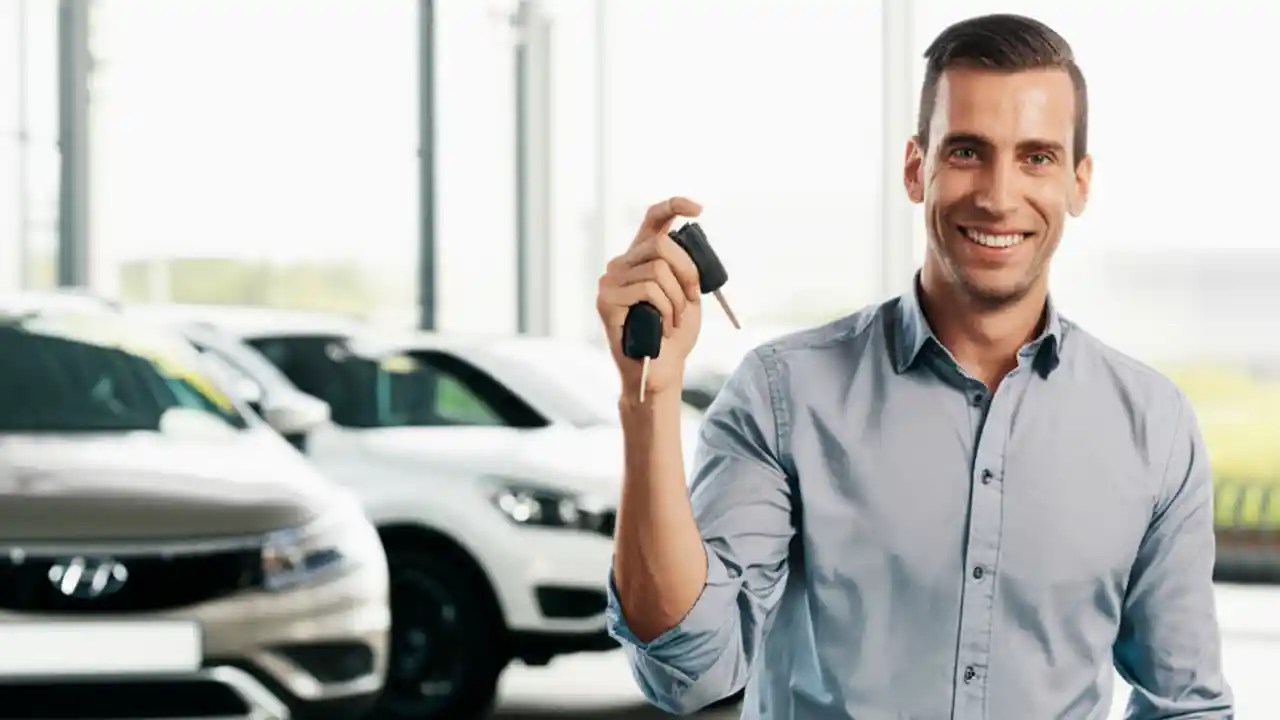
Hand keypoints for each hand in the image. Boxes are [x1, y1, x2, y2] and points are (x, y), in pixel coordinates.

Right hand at [597, 196, 703, 400]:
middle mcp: (622, 263)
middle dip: (688, 272)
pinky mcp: (606, 299)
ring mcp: (610, 281)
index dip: (674, 205)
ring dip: (677, 299)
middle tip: (693, 298)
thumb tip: (684, 238)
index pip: (653, 219)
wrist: (662, 369)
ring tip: (672, 320)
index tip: (699, 209)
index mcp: (642, 257)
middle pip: (663, 245)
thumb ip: (683, 264)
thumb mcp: (687, 292)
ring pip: (659, 270)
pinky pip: (648, 290)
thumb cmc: (675, 333)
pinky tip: (660, 327)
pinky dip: (665, 310)